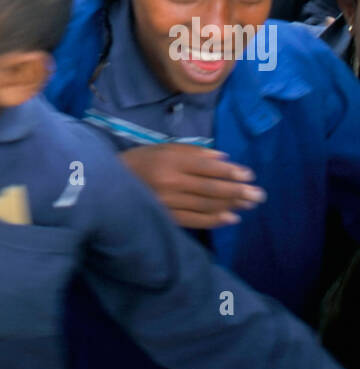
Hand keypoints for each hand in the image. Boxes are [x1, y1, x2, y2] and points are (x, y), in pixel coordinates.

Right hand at [121, 144, 265, 228]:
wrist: (109, 183)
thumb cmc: (140, 160)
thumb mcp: (163, 148)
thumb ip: (192, 152)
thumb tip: (223, 158)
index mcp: (170, 161)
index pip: (207, 167)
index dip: (229, 171)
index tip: (249, 174)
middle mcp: (170, 182)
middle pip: (210, 187)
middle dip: (237, 191)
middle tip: (259, 194)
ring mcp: (168, 202)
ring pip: (205, 204)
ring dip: (231, 205)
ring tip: (249, 204)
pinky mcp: (165, 217)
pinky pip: (194, 220)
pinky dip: (214, 220)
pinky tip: (231, 218)